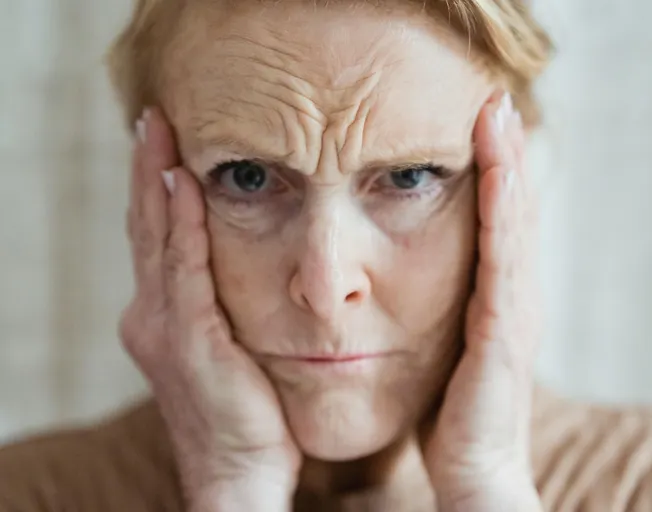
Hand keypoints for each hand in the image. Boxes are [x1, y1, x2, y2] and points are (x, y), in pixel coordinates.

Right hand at [119, 108, 300, 511]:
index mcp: (162, 315)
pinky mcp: (189, 341)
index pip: (157, 238)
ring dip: (157, 181)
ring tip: (159, 132)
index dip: (156, 189)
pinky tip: (185, 184)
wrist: (239, 471)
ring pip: (157, 238)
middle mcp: (150, 315)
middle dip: (148, 170)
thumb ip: (219, 306)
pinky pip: (184, 269)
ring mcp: (163, 327)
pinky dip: (182, 224)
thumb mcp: (226, 347)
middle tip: (154, 118)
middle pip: (148, 227)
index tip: (165, 143)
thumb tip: (237, 268)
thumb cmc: (244, 410)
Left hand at [422, 92, 542, 510]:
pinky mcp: (503, 333)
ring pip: (514, 224)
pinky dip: (503, 212)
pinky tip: (498, 172)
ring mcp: (512, 312)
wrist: (467, 468)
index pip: (495, 221)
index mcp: (489, 298)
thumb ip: (429, 308)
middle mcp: (509, 296)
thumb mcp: (436, 345)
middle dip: (505, 154)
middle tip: (494, 100)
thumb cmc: (448, 409)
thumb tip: (393, 282)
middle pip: (511, 211)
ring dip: (509, 166)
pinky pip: (503, 260)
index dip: (493, 171)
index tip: (476, 121)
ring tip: (499, 114)